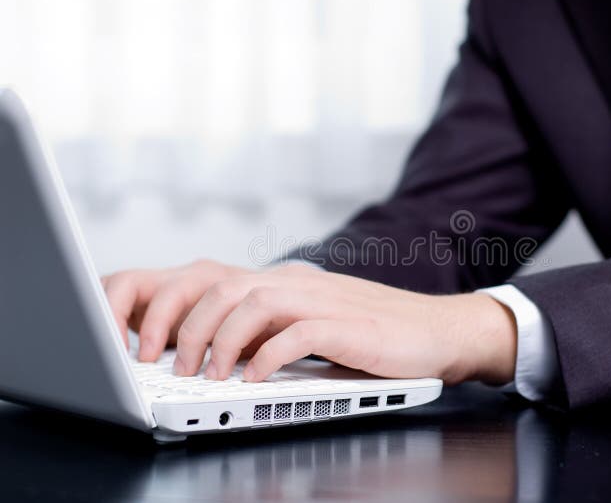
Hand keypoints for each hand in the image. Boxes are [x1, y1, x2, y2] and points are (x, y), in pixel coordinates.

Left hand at [103, 261, 517, 384]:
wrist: (434, 331)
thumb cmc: (366, 335)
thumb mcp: (303, 323)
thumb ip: (260, 326)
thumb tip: (202, 348)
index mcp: (277, 281)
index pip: (203, 274)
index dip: (160, 300)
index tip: (133, 339)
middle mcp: (293, 282)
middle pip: (217, 282)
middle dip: (177, 322)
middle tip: (157, 362)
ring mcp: (320, 300)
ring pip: (249, 303)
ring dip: (217, 342)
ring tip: (205, 376)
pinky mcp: (347, 326)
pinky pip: (296, 335)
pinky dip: (268, 358)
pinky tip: (257, 379)